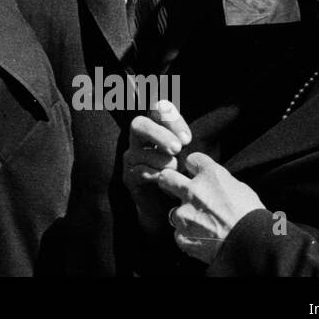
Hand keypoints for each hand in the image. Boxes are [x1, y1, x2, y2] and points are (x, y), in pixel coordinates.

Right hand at [122, 99, 191, 235]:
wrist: (171, 208)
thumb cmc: (183, 178)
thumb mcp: (189, 156)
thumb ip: (185, 143)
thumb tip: (182, 140)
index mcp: (156, 128)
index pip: (157, 110)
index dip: (170, 119)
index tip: (188, 139)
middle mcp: (140, 140)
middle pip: (139, 124)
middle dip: (158, 134)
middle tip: (177, 148)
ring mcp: (132, 158)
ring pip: (140, 151)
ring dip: (162, 161)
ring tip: (175, 171)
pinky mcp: (129, 177)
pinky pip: (139, 171)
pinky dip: (155, 175)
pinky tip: (165, 181)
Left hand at [156, 152, 265, 264]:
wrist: (254, 245)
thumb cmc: (253, 218)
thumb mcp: (241, 189)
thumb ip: (220, 183)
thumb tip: (213, 184)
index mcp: (210, 175)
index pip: (192, 160)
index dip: (195, 168)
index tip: (196, 173)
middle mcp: (193, 191)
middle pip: (166, 177)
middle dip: (169, 182)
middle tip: (177, 190)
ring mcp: (185, 214)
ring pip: (174, 212)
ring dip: (185, 217)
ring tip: (203, 226)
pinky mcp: (183, 236)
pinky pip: (180, 234)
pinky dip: (189, 237)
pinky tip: (203, 240)